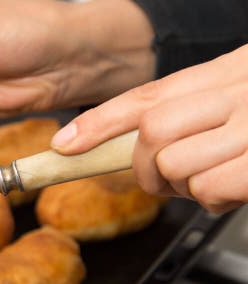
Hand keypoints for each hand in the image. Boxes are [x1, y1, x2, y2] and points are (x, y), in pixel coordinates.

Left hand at [52, 45, 247, 212]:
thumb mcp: (232, 98)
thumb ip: (184, 111)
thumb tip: (113, 142)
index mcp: (225, 73)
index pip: (147, 97)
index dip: (98, 123)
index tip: (63, 145)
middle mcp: (238, 93)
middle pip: (151, 133)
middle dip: (147, 168)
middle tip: (168, 177)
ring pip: (173, 165)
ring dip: (184, 186)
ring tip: (213, 176)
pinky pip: (208, 189)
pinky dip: (214, 199)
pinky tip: (233, 188)